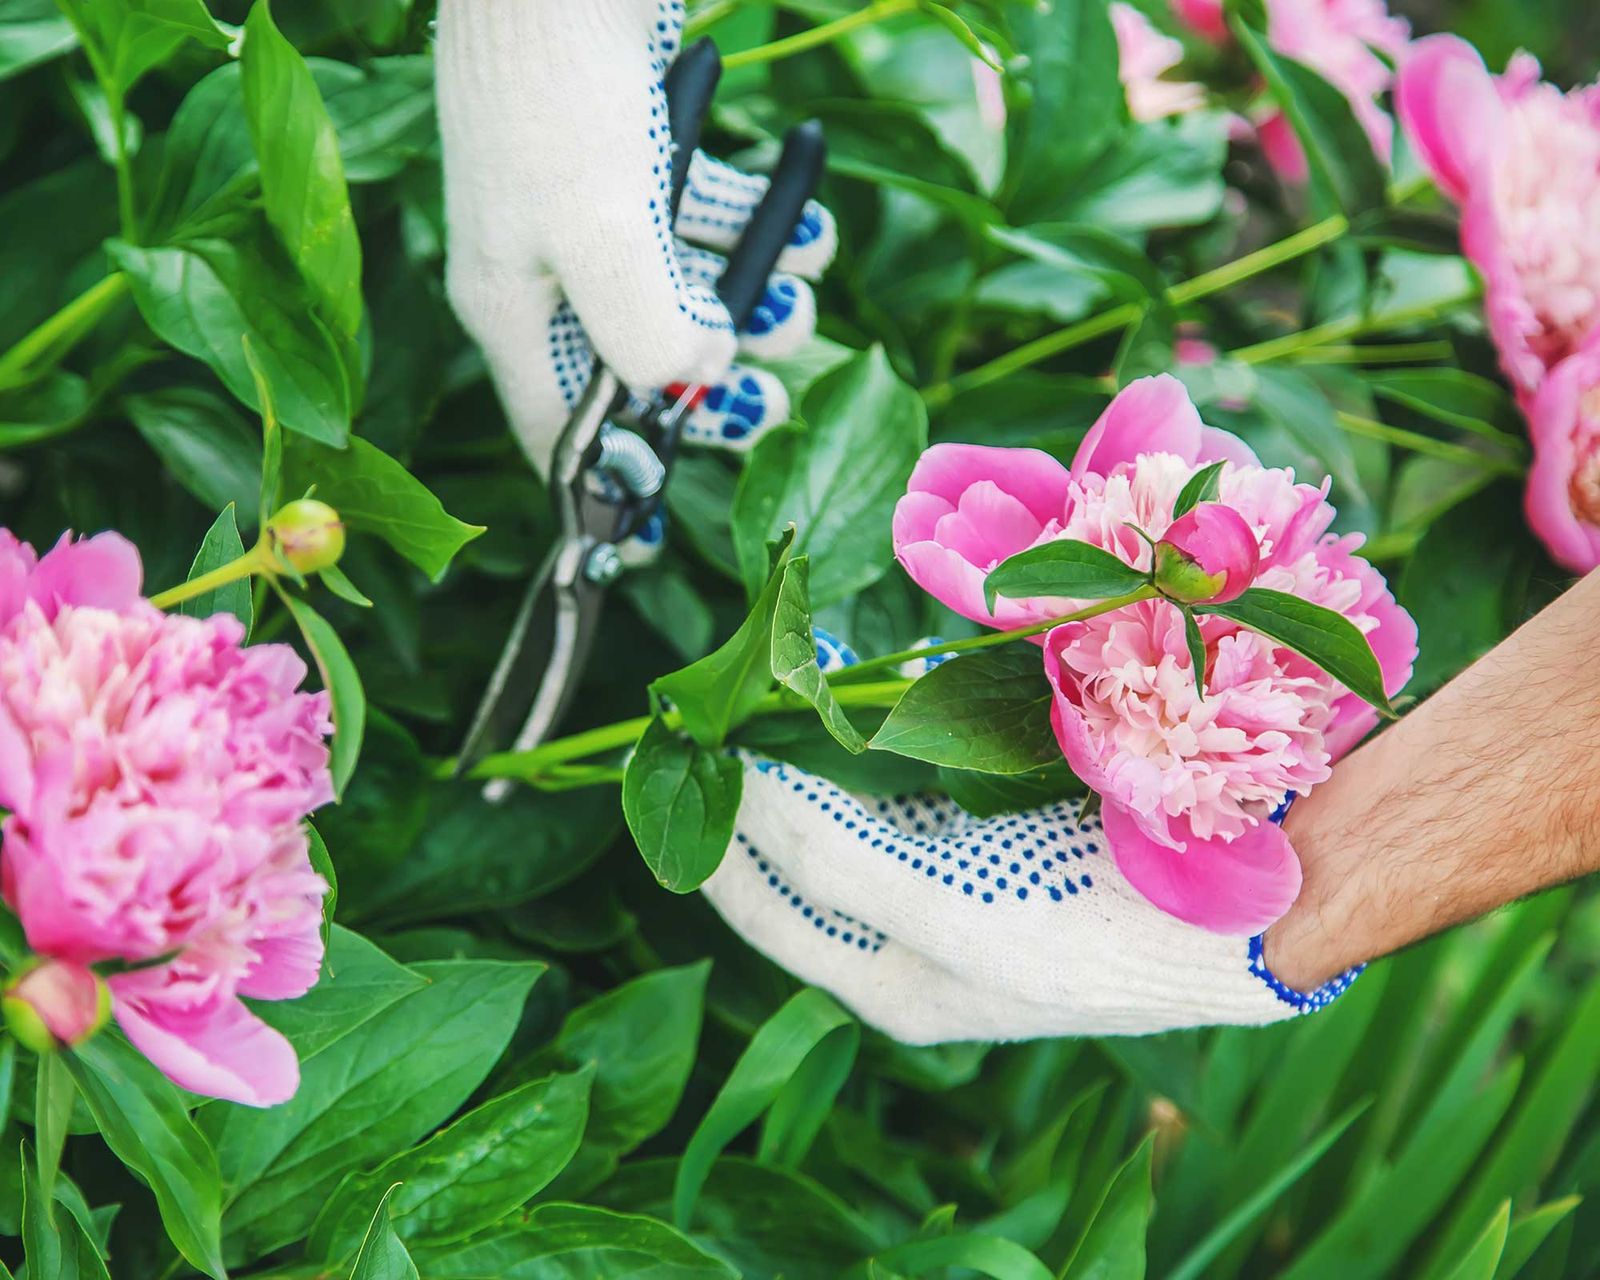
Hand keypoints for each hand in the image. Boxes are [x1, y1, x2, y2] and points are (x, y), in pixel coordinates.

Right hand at [435, 0, 835, 470]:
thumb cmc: (560, 96)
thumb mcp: (601, 239)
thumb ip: (649, 338)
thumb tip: (701, 375)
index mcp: (512, 309)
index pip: (553, 436)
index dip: (608, 485)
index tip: (661, 534)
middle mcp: (548, 269)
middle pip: (637, 367)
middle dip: (713, 381)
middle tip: (773, 391)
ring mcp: (594, 210)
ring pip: (685, 291)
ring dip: (755, 299)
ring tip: (802, 283)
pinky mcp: (639, 154)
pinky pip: (707, 218)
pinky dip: (762, 228)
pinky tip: (810, 219)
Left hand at [702, 643, 1359, 1041]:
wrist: (1256, 909)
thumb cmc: (1104, 932)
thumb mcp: (957, 915)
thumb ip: (839, 864)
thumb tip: (747, 810)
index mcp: (892, 984)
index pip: (765, 907)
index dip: (715, 839)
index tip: (679, 760)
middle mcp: (911, 940)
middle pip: (800, 859)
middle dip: (760, 788)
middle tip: (721, 709)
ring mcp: (956, 884)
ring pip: (852, 811)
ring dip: (813, 753)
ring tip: (776, 687)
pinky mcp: (997, 833)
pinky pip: (910, 783)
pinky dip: (877, 739)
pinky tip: (864, 690)